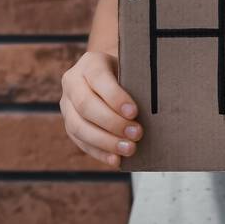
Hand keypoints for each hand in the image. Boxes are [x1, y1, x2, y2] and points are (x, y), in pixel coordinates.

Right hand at [60, 51, 142, 167]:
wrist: (109, 77)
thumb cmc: (127, 74)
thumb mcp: (131, 69)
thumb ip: (138, 82)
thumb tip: (157, 104)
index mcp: (89, 63)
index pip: (98, 79)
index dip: (115, 97)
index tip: (134, 112)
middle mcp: (72, 82)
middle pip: (86, 105)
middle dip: (113, 123)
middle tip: (137, 134)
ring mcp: (67, 105)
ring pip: (79, 126)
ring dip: (106, 141)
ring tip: (129, 149)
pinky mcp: (69, 124)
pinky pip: (80, 142)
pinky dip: (99, 153)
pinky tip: (116, 160)